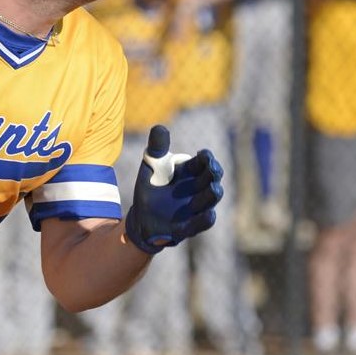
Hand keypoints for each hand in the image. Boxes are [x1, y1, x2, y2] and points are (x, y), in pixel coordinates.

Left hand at [125, 125, 223, 254]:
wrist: (141, 217)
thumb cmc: (152, 188)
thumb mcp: (151, 167)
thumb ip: (156, 148)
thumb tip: (160, 127)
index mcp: (190, 172)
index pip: (204, 162)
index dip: (207, 158)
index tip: (203, 154)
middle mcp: (198, 188)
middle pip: (213, 178)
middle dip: (214, 173)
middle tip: (211, 168)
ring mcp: (196, 208)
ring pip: (211, 199)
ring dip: (212, 194)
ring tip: (212, 188)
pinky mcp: (189, 226)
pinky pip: (202, 223)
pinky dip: (206, 219)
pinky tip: (209, 214)